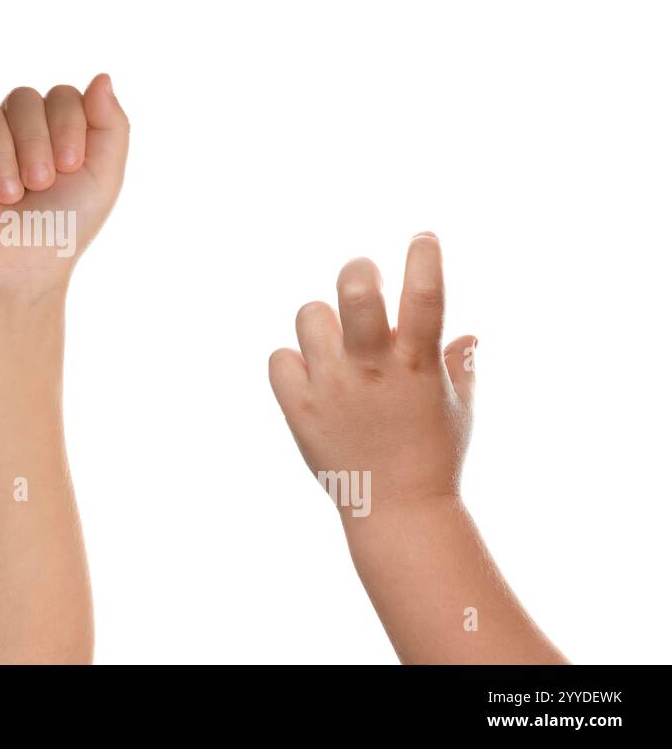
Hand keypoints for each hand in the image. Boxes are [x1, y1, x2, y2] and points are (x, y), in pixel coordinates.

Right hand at [0, 74, 128, 292]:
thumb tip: (102, 75)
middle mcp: (9, 130)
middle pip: (21, 98)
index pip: (61, 95)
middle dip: (35, 143)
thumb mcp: (103, 177)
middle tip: (39, 186)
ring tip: (7, 197)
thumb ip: (112, 124)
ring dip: (0, 156)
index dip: (67, 125)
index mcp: (49, 129)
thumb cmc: (61, 229)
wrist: (18, 271)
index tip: (70, 168)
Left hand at [268, 233, 476, 516]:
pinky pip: (279, 358)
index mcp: (418, 365)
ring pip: (310, 316)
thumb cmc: (433, 456)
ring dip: (323, 320)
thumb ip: (458, 364)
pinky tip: (311, 377)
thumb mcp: (457, 407)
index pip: (425, 297)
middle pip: (355, 292)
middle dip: (358, 270)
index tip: (423, 236)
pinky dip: (293, 362)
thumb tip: (470, 334)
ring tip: (336, 343)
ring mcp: (331, 387)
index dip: (424, 258)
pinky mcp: (298, 408)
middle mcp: (372, 370)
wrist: (397, 513)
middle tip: (364, 278)